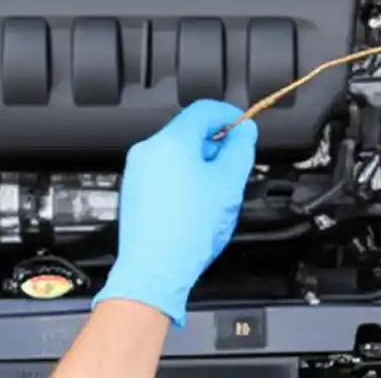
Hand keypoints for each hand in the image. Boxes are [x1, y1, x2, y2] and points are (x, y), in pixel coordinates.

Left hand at [93, 100, 257, 325]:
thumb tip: (245, 131)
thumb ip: (241, 149)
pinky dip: (183, 178)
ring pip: (177, 153)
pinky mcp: (135, 191)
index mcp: (171, 142)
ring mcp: (138, 171)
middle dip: (216, 144)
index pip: (204, 109)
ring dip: (200, 163)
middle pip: (189, 131)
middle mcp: (148, 151)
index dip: (229, 115)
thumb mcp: (228, 184)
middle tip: (234, 165)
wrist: (155, 271)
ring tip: (215, 192)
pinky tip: (196, 205)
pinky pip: (164, 172)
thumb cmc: (187, 233)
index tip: (243, 126)